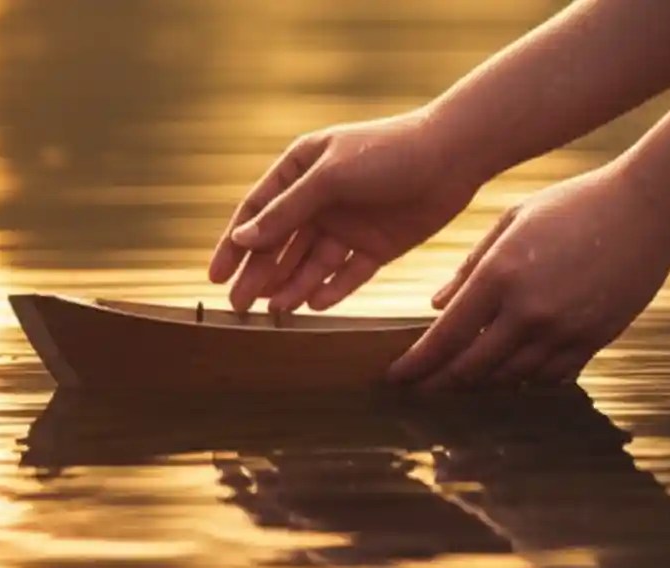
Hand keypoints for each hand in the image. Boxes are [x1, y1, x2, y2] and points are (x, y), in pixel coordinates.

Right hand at [209, 110, 484, 312]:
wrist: (454, 156)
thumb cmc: (387, 153)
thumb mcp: (331, 177)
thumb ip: (286, 211)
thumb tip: (242, 240)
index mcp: (301, 169)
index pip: (257, 212)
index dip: (234, 245)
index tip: (216, 277)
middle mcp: (320, 200)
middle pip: (280, 245)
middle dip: (259, 275)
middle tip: (239, 308)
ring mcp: (347, 225)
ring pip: (309, 264)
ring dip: (291, 286)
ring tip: (275, 311)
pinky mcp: (375, 248)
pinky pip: (345, 275)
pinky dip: (330, 290)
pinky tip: (314, 305)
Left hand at [389, 163, 669, 390]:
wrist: (647, 206)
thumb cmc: (573, 205)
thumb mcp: (512, 222)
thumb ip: (470, 267)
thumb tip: (437, 308)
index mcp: (500, 275)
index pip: (445, 337)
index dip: (416, 365)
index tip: (395, 378)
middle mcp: (528, 310)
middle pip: (472, 368)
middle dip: (439, 384)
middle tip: (420, 390)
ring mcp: (563, 330)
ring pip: (509, 378)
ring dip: (482, 383)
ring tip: (462, 382)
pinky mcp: (594, 340)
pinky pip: (551, 377)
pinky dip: (527, 380)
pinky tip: (513, 374)